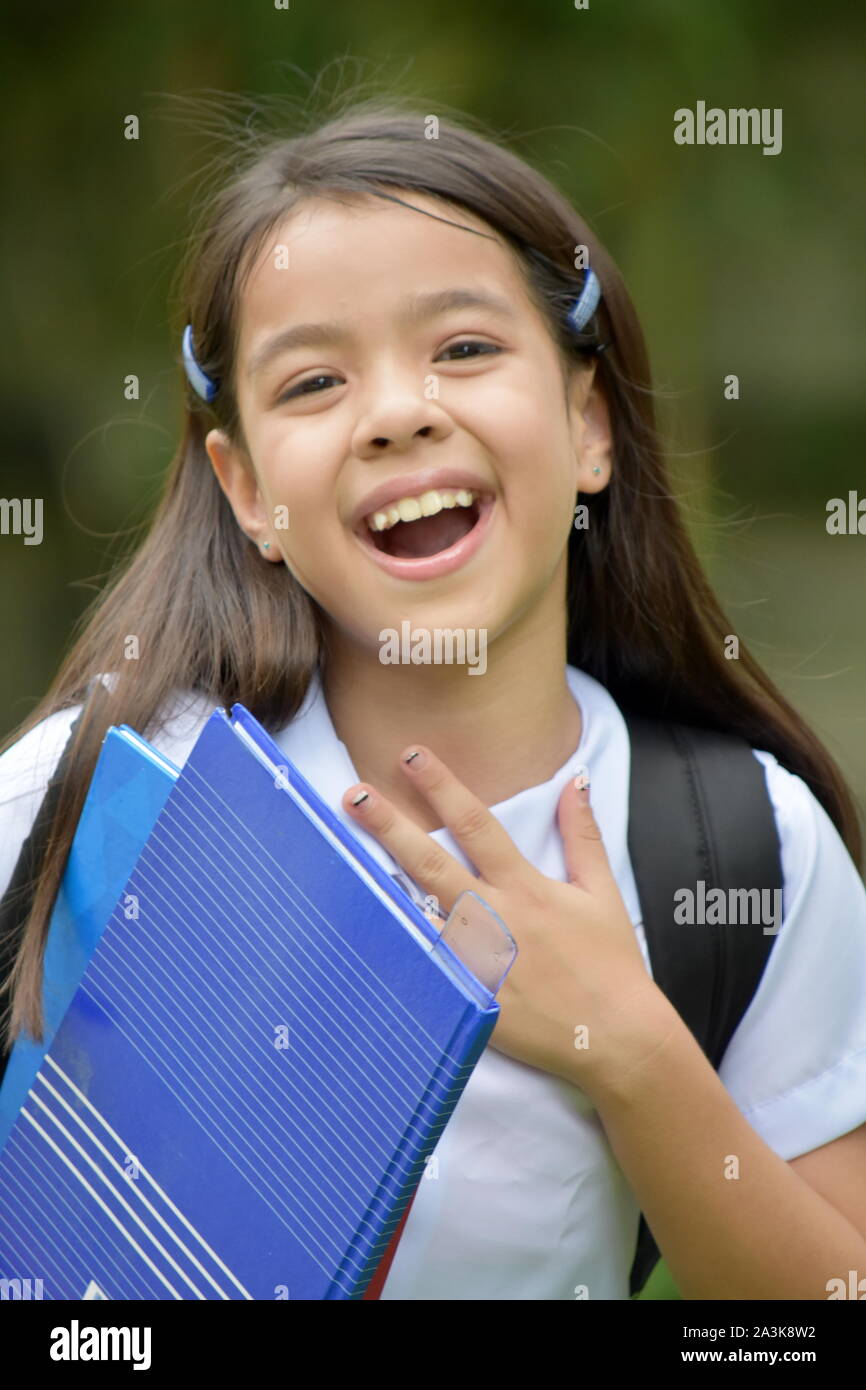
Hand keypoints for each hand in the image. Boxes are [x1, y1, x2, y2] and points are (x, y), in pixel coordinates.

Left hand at [342, 744, 670, 1100]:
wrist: (616, 1038)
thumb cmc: (612, 966)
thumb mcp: (602, 893)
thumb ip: (583, 835)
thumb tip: (576, 780)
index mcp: (526, 887)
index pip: (475, 824)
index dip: (442, 786)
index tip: (412, 756)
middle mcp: (495, 918)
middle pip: (431, 863)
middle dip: (391, 825)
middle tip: (354, 795)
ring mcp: (476, 961)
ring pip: (416, 914)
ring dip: (378, 881)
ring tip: (338, 854)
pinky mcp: (467, 999)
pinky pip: (422, 968)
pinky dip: (393, 946)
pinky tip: (361, 927)